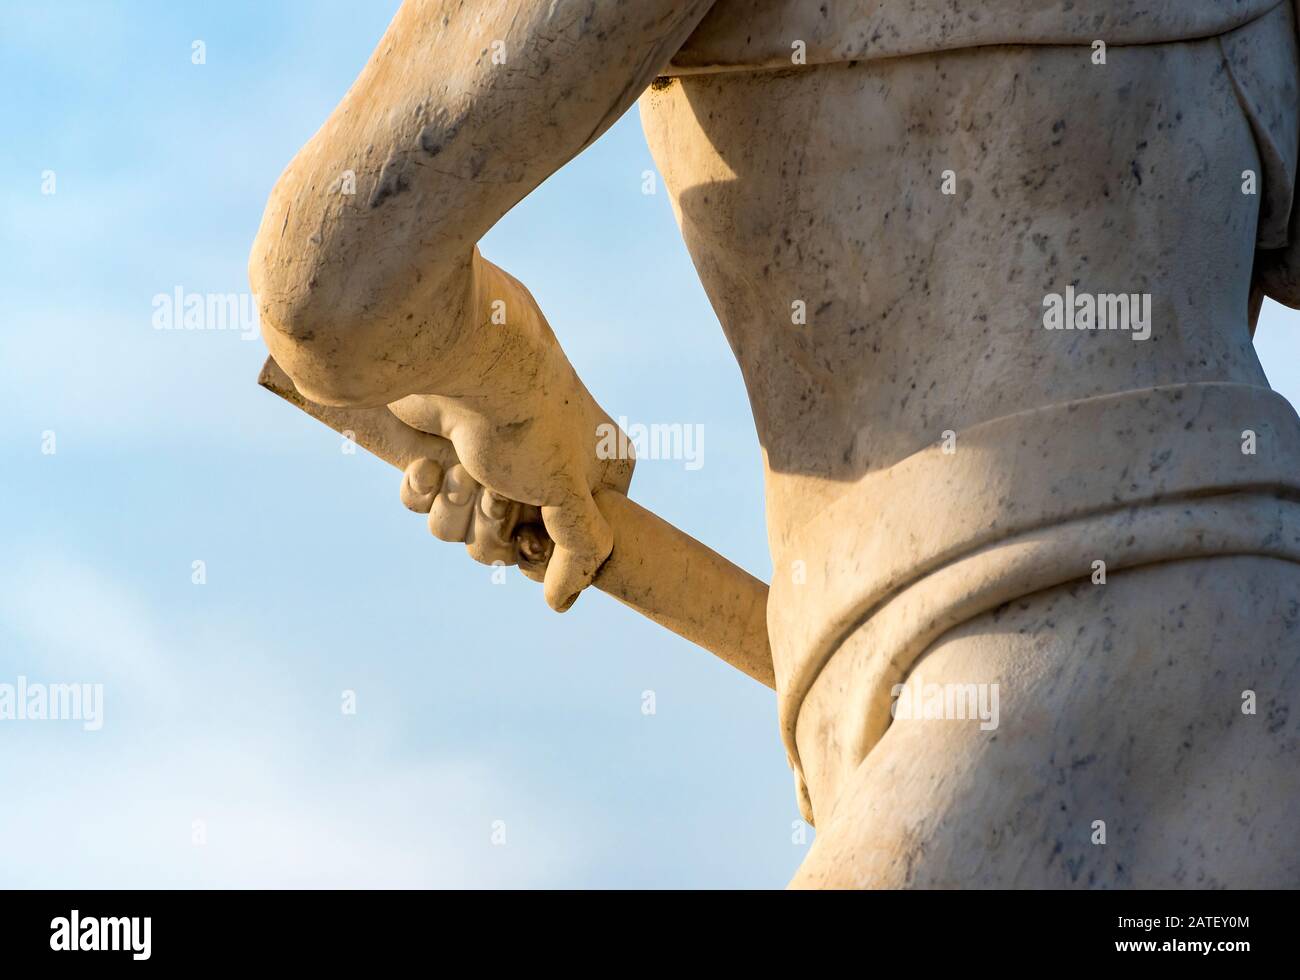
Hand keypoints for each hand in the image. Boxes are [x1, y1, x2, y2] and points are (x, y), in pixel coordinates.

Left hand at [389, 256, 633, 610]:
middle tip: (496, 493)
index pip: (580, 545)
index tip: (531, 537)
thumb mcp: (570, 495)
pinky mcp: (446, 448)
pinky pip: (430, 504)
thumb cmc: (527, 422)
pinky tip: (427, 459)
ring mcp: (496, 455)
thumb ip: (582, 552)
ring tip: (460, 468)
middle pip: (517, 544)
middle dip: (494, 528)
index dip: (547, 551)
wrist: (457, 356)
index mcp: (599, 467)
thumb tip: (561, 603)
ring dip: (457, 508)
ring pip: (468, 528)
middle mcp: (550, 463)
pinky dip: (424, 489)